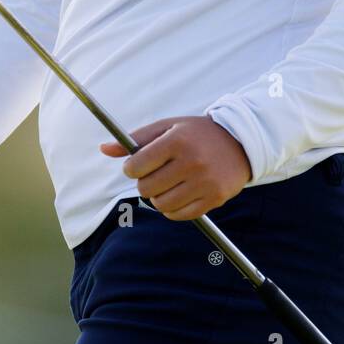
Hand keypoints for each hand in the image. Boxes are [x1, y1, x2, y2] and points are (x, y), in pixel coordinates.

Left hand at [99, 115, 252, 219]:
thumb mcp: (167, 128)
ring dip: (158, 197)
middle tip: (156, 174)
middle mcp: (191, 162)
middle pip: (146, 188)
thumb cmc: (196, 134)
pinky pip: (180, 215)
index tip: (137, 166)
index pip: (136, 166)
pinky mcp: (214, 198)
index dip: (131, 168)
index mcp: (177, 141)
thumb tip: (104, 149)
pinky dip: (173, 209)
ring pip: (161, 205)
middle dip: (145, 183)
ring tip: (168, 184)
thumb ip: (135, 139)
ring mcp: (204, 182)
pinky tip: (180, 194)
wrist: (240, 143)